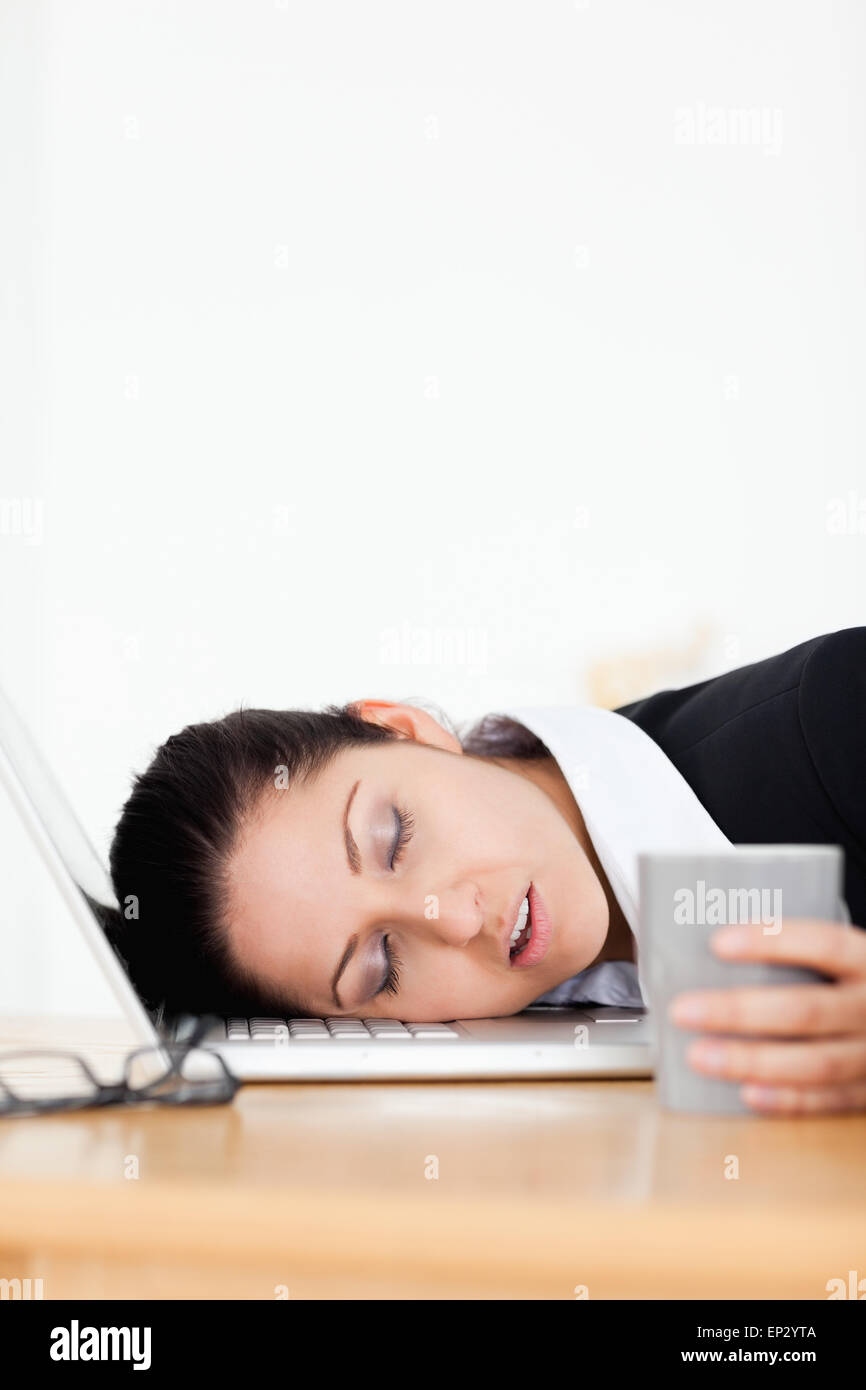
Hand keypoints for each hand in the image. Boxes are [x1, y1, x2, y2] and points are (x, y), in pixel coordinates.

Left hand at [668, 918, 865, 1113]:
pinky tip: (746, 1092)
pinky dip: (786, 1099)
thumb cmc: (848, 984)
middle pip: (807, 1010)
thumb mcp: (837, 961)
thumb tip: (706, 941)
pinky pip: (828, 1100)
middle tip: (684, 1010)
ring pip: (815, 1063)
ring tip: (701, 1056)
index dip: (773, 941)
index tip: (718, 943)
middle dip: (739, 1011)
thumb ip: (792, 953)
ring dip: (752, 1061)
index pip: (825, 944)